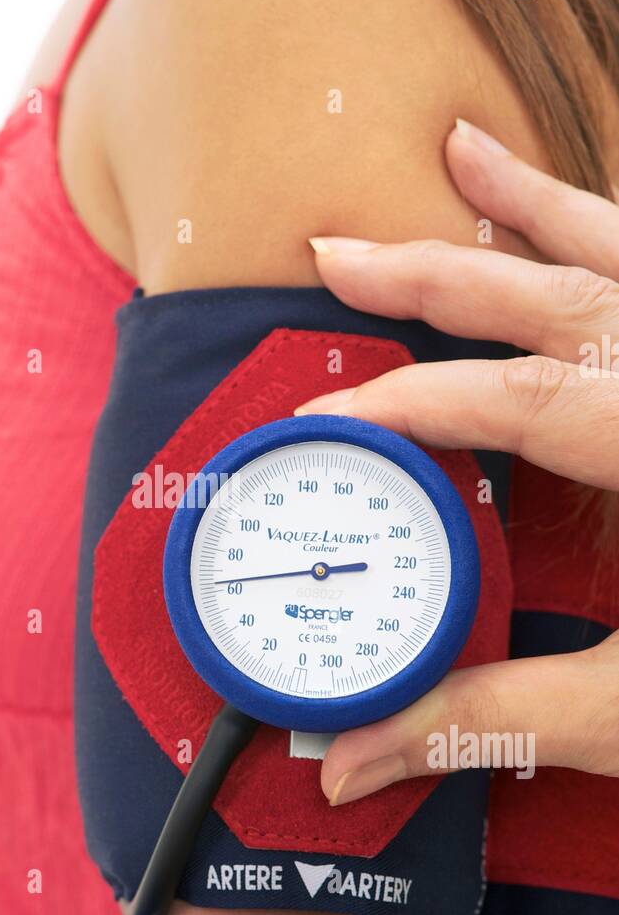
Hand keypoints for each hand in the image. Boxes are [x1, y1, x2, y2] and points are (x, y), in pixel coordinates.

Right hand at [299, 118, 618, 804]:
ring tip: (464, 154)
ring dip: (539, 209)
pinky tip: (591, 234)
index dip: (410, 406)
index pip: (520, 399)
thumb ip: (493, 722)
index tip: (326, 421)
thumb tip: (356, 760)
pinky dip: (614, 246)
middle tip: (337, 254)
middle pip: (560, 301)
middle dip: (435, 274)